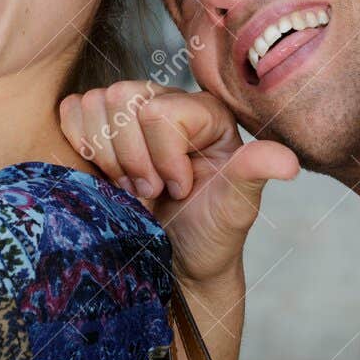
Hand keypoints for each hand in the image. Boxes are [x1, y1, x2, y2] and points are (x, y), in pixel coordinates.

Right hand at [59, 83, 297, 283]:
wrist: (176, 262)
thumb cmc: (210, 234)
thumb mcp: (236, 208)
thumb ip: (254, 175)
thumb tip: (288, 163)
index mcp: (206, 112)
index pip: (159, 111)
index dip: (162, 159)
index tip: (179, 189)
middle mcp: (168, 102)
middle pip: (122, 97)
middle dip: (132, 158)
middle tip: (151, 190)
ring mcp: (130, 112)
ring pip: (95, 102)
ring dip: (108, 156)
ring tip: (132, 186)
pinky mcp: (99, 126)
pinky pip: (72, 110)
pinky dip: (81, 145)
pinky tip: (105, 175)